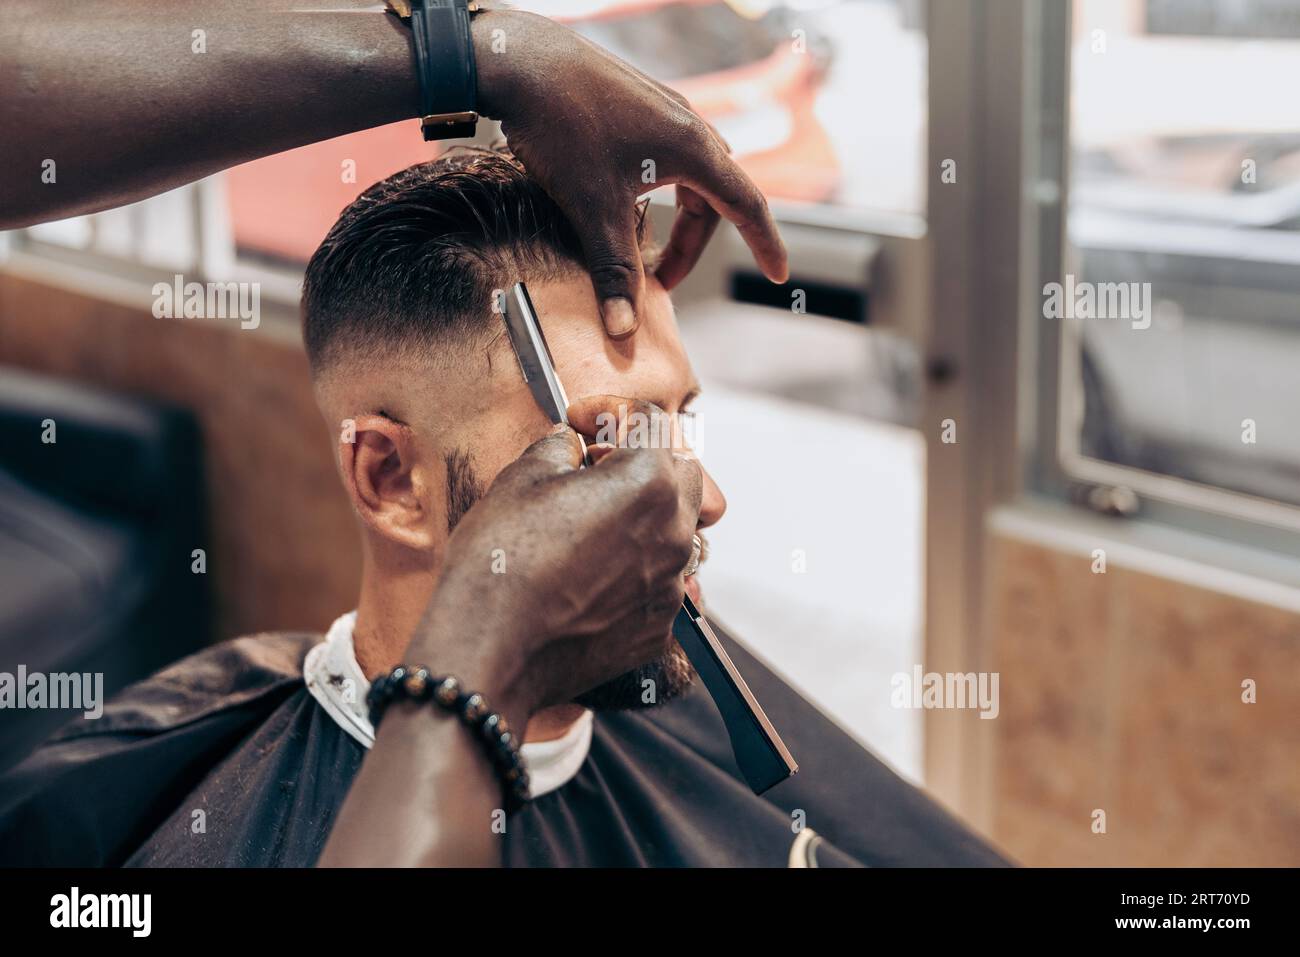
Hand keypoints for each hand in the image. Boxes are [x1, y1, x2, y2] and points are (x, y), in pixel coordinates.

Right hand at [408, 412, 702, 724]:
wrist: (491, 649)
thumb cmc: (502, 558)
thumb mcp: (522, 477)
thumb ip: (558, 447)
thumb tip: (569, 444)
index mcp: (650, 482)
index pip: (650, 421)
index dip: (609, 409)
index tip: (580, 420)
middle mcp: (674, 533)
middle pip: (678, 474)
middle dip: (641, 458)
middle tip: (593, 464)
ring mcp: (670, 586)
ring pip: (672, 531)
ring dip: (640, 515)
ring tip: (588, 521)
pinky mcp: (656, 628)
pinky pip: (657, 582)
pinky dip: (632, 567)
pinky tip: (588, 571)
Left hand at [471, 9, 787, 336]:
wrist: (519, 60)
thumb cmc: (562, 126)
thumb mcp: (593, 209)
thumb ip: (615, 272)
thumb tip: (624, 332)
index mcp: (694, 149)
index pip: (748, 204)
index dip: (766, 244)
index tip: (779, 275)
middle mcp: (689, 124)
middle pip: (714, 198)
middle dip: (692, 246)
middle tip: (661, 283)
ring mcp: (664, 110)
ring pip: (690, 177)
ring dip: (676, 219)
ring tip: (643, 250)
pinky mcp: (639, 104)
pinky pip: (668, 157)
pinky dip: (659, 193)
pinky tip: (625, 202)